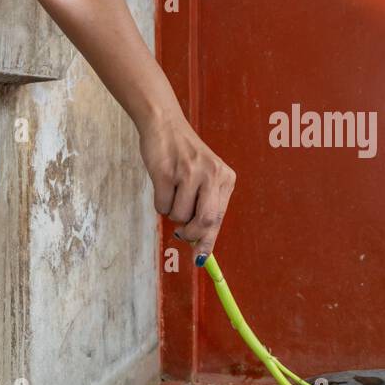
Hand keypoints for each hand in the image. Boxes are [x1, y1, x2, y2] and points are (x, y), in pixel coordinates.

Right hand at [138, 109, 235, 262]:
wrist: (164, 125)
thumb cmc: (184, 157)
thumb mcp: (204, 177)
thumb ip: (205, 207)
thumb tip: (198, 244)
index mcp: (225, 178)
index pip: (218, 218)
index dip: (208, 241)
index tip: (200, 258)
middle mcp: (212, 175)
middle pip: (204, 222)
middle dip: (190, 233)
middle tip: (181, 233)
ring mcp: (189, 174)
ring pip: (178, 217)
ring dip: (171, 211)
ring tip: (172, 190)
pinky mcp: (167, 174)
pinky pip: (161, 207)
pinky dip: (159, 202)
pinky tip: (163, 183)